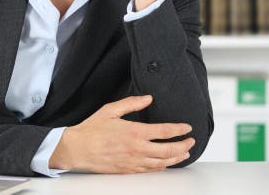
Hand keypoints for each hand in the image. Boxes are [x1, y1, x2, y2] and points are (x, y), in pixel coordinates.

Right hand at [48, 95, 194, 172]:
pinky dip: (162, 166)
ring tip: (184, 153)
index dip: (179, 129)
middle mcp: (137, 149)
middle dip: (183, 146)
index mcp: (134, 132)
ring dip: (176, 158)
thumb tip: (148, 98)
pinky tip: (166, 163)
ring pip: (162, 162)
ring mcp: (134, 161)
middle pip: (168, 150)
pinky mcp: (129, 170)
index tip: (187, 127)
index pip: (164, 131)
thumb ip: (131, 103)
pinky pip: (150, 170)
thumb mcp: (110, 110)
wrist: (77, 149)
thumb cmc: (91, 129)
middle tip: (191, 142)